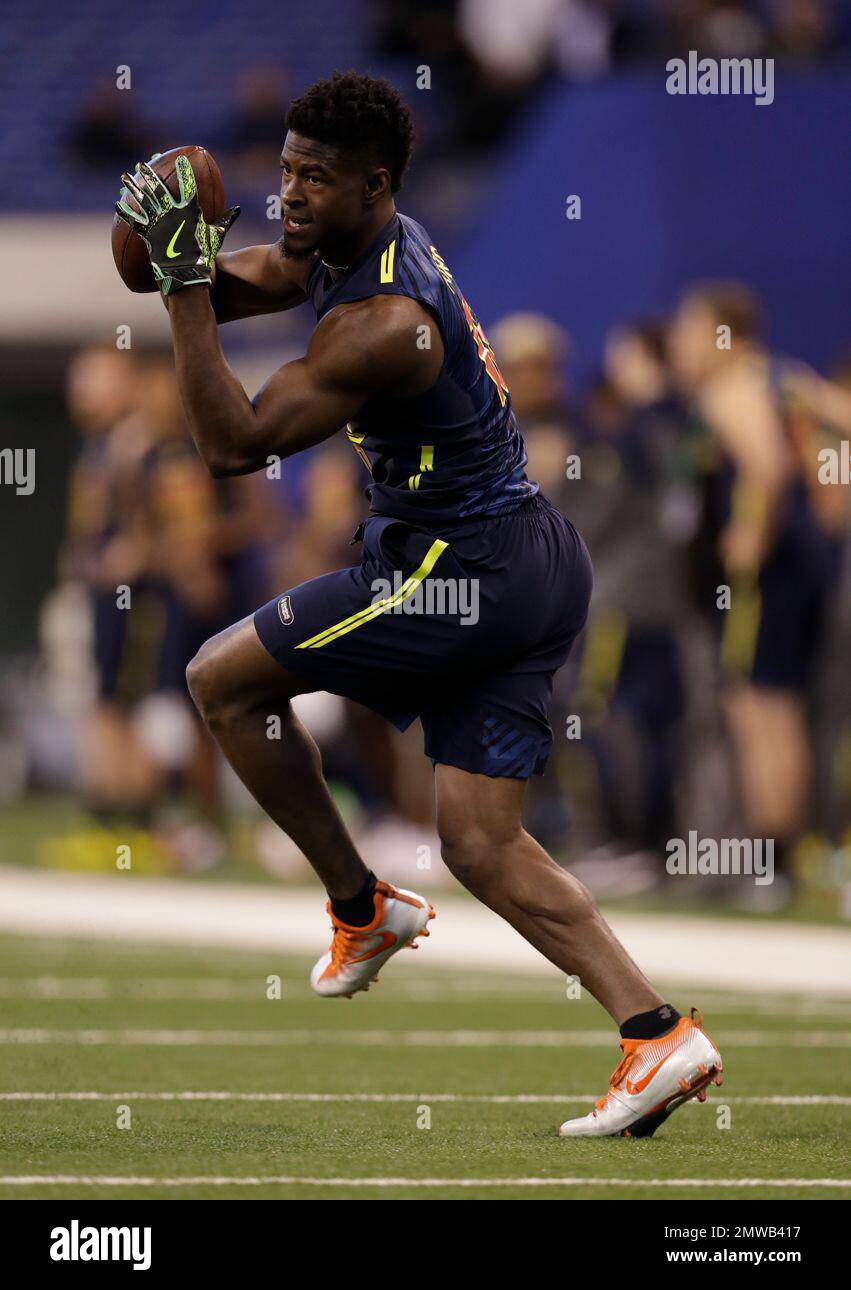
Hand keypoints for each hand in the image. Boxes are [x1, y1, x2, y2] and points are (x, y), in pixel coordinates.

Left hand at [115, 154, 239, 296]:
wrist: (187, 274)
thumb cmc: (204, 256)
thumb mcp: (217, 237)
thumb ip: (225, 221)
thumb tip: (237, 210)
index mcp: (189, 211)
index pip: (188, 185)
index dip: (185, 171)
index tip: (182, 160)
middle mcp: (171, 213)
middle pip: (158, 187)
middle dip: (149, 174)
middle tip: (143, 164)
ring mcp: (158, 222)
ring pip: (142, 199)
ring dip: (132, 186)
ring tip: (125, 176)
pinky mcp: (148, 234)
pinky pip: (133, 220)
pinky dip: (125, 212)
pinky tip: (117, 203)